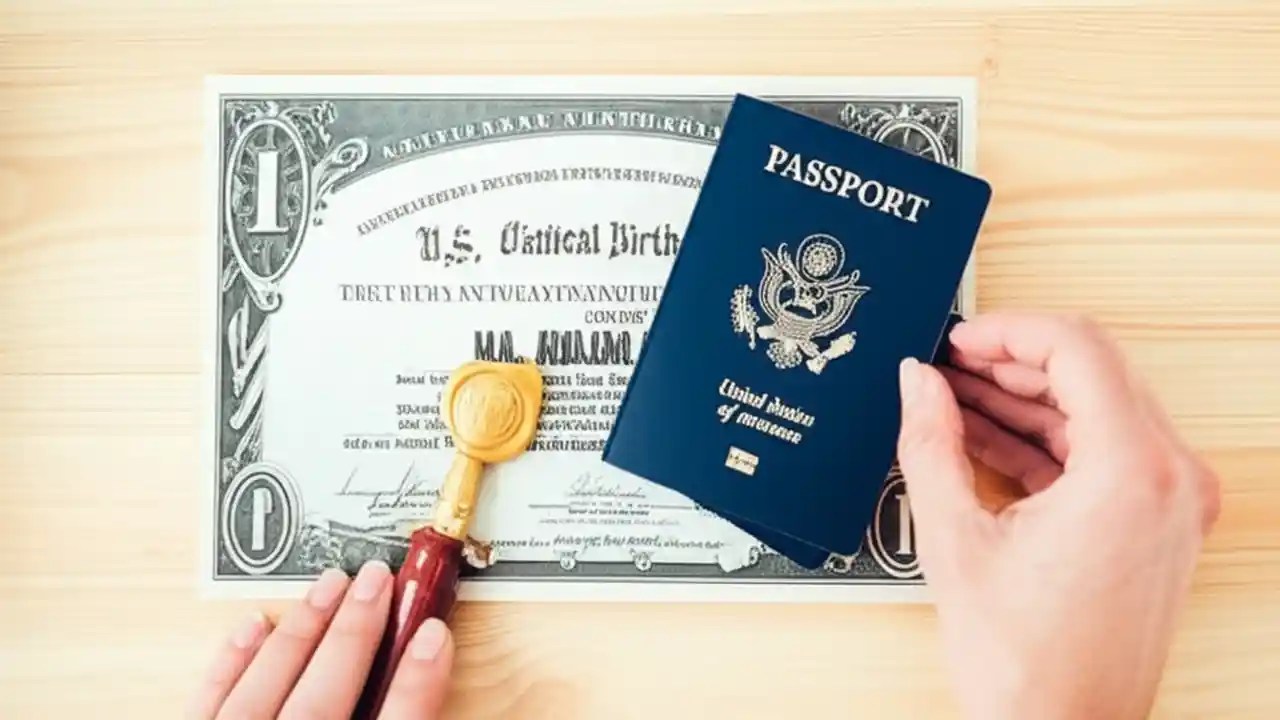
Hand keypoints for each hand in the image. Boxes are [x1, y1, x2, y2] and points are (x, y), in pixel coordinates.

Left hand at [187, 561, 454, 719]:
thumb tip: (434, 681)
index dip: (418, 682)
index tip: (436, 636)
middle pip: (326, 696)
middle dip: (356, 632)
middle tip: (380, 578)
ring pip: (266, 689)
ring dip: (302, 630)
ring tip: (330, 584)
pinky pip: (209, 704)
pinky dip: (231, 664)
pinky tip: (253, 626)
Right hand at [897, 314, 1219, 719]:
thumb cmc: (1025, 666)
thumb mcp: (953, 539)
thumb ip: (928, 442)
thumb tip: (916, 383)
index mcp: (1130, 471)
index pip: (1076, 348)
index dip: (1006, 330)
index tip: (958, 336)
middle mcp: (1170, 479)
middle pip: (1091, 371)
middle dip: (1010, 361)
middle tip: (947, 364)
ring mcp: (1172, 501)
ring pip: (1096, 407)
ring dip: (1024, 398)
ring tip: (954, 398)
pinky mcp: (1157, 521)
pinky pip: (1101, 450)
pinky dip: (1045, 437)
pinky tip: (983, 437)